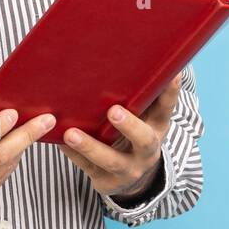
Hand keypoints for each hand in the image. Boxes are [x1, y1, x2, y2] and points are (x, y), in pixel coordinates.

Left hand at [58, 72, 180, 202]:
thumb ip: (139, 91)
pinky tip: (57, 140)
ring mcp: (128, 168)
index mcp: (158, 126)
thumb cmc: (132, 131)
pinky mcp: (106, 181)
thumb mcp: (142, 114)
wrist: (131, 176)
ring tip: (71, 133)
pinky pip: (87, 168)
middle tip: (114, 111)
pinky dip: (72, 155)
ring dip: (90, 146)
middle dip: (129, 126)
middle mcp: (147, 149)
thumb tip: (128, 47)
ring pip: (111, 160)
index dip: (170, 92)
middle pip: (144, 139)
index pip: (167, 107)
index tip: (171, 73)